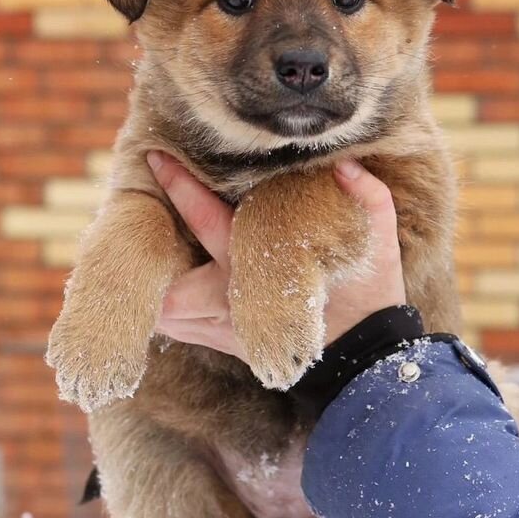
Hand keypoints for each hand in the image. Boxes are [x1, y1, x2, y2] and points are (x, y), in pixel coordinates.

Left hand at [149, 152, 404, 358]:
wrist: (366, 358)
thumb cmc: (369, 296)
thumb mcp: (381, 243)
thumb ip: (369, 197)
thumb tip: (346, 163)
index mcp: (261, 263)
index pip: (207, 218)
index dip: (179, 188)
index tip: (156, 159)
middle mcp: (234, 298)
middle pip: (170, 283)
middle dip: (150, 260)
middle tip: (136, 226)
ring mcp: (229, 329)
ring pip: (169, 313)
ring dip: (159, 288)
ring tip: (156, 260)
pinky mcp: (232, 347)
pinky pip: (184, 332)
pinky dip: (174, 313)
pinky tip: (178, 293)